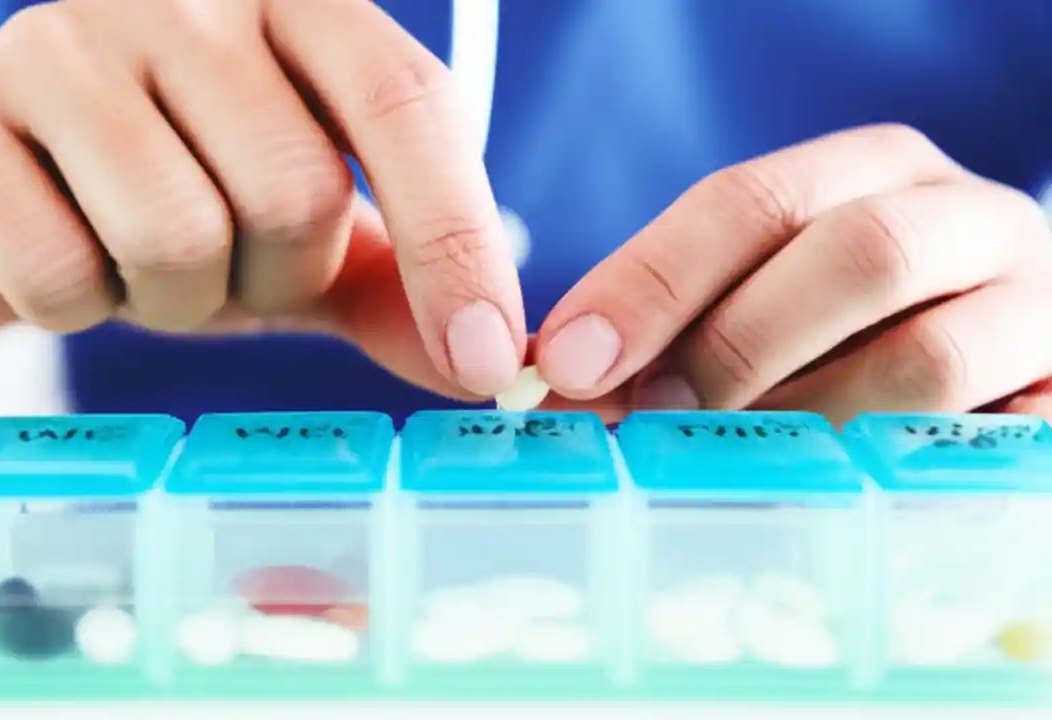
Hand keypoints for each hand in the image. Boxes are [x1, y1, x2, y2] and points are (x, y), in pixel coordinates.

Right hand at [0, 0, 524, 397]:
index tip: (489, 361)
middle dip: (276, 276)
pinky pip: (59, 273)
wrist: (3, 209)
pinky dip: (77, 310)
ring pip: (178, 235)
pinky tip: (62, 264)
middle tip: (227, 264)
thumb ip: (403, 290)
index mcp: (296, 2)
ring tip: (144, 264)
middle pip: (293, 190)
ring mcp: (59, 42)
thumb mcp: (308, 248)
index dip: (457, 241)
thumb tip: (495, 366)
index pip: (408, 101)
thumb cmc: (180, 212)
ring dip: (179, 300)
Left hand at [535, 124, 1051, 423]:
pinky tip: (844, 491)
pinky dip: (902, 470)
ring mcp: (1032, 302)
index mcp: (871, 173)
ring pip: (926, 355)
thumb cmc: (858, 333)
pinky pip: (990, 443)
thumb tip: (564, 379)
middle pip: (851, 255)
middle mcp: (963, 215)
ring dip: (813, 421)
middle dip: (733, 345)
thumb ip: (682, 326)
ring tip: (749, 464)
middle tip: (657, 419)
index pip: (750, 200)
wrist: (1008, 351)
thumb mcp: (770, 301)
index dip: (652, 279)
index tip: (570, 358)